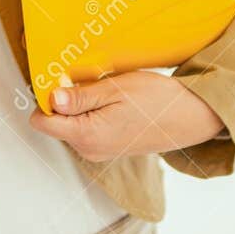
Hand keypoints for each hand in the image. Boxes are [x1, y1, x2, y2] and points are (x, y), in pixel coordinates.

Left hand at [28, 70, 226, 161]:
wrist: (192, 117)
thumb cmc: (159, 101)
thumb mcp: (115, 89)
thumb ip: (80, 98)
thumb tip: (51, 99)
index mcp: (87, 136)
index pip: (42, 122)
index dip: (46, 98)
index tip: (60, 81)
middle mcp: (89, 150)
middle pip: (56, 123)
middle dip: (65, 101)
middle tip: (90, 82)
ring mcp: (99, 151)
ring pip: (71, 125)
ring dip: (81, 106)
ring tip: (107, 92)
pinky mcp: (108, 148)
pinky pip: (87, 129)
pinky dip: (93, 114)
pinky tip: (114, 102)